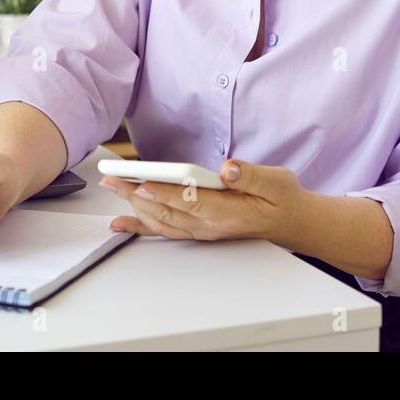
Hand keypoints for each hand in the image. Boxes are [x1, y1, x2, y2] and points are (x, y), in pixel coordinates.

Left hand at [100, 159, 306, 242]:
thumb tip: (229, 168)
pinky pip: (163, 229)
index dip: (165, 192)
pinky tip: (120, 222)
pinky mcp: (195, 229)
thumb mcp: (277, 181)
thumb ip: (252, 175)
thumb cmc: (280, 199)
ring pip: (160, 220)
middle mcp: (209, 225)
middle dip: (136, 194)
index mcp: (228, 211)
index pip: (190, 201)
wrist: (287, 221)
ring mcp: (200, 230)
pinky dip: (139, 226)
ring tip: (112, 187)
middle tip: (113, 179)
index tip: (143, 182)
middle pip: (167, 210)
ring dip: (133, 205)